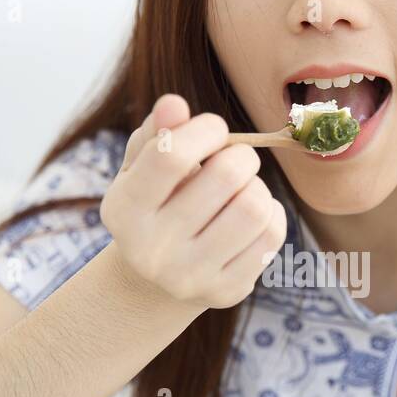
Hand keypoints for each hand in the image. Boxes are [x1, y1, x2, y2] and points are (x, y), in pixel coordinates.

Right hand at [100, 93, 286, 309]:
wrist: (154, 282)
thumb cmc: (153, 205)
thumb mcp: (141, 167)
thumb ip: (156, 133)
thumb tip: (174, 104)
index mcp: (124, 211)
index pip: (171, 156)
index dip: (205, 129)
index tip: (214, 129)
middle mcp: (153, 251)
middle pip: (226, 176)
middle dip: (241, 155)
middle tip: (235, 159)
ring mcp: (190, 277)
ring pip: (255, 206)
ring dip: (257, 185)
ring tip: (243, 188)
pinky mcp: (226, 291)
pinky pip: (272, 234)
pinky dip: (271, 212)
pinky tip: (252, 215)